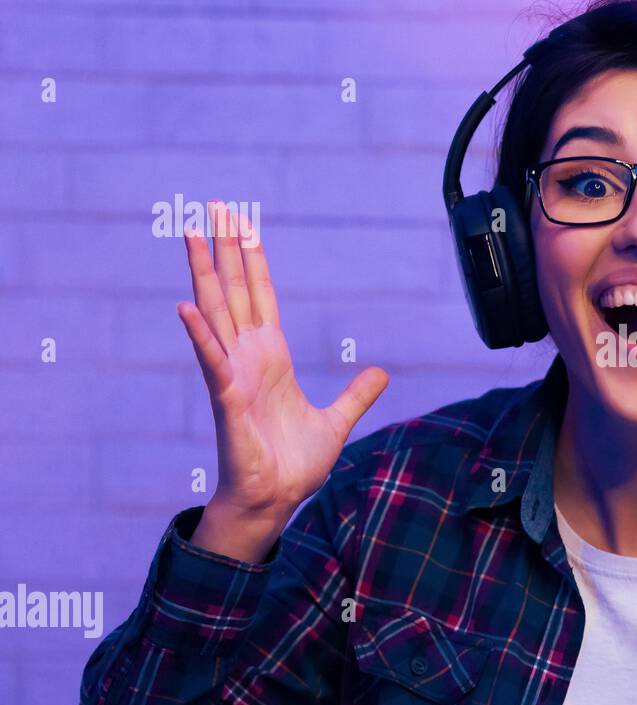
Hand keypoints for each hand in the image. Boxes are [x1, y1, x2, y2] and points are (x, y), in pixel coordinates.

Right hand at [177, 201, 388, 558]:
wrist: (275, 499)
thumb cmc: (294, 464)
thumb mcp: (336, 421)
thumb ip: (356, 395)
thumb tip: (380, 373)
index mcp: (272, 358)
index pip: (262, 298)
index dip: (254, 260)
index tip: (244, 225)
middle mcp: (248, 357)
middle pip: (236, 291)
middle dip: (226, 248)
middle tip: (214, 205)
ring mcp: (233, 374)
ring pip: (217, 312)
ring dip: (204, 274)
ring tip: (189, 234)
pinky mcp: (227, 398)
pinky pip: (212, 360)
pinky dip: (201, 334)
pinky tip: (187, 305)